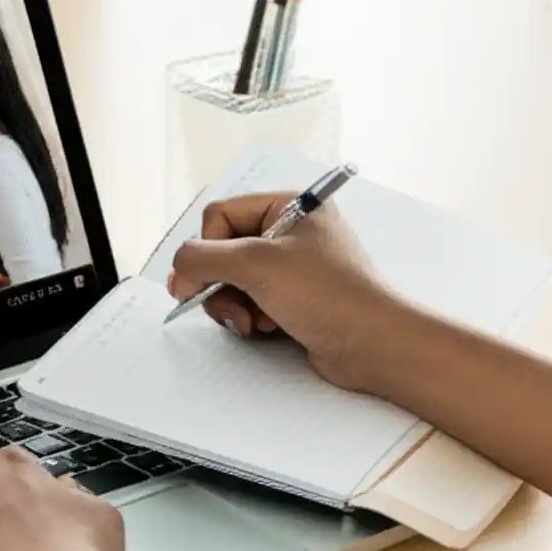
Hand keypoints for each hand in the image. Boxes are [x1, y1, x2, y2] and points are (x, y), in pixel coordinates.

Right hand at [169, 192, 402, 390]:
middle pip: (222, 251)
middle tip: (226, 303)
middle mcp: (290, 232)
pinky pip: (249, 301)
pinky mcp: (292, 299)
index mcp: (289, 206)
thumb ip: (203, 257)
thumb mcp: (256, 264)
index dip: (206, 248)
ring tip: (253, 320)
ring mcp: (292, 268)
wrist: (372, 344)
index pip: (220, 216)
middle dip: (219, 283)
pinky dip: (249, 317)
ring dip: (233, 304)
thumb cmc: (331, 295)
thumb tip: (179, 268)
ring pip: (231, 280)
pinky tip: (268, 327)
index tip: (199, 279)